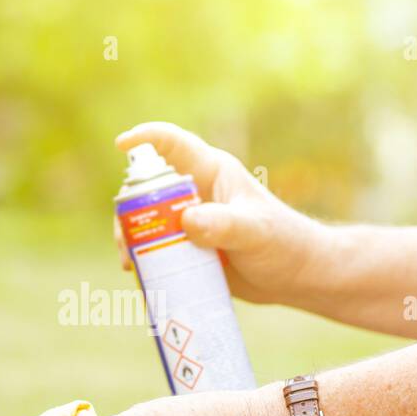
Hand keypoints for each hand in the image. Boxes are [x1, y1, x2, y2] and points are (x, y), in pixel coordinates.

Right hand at [114, 122, 322, 305]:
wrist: (296, 276)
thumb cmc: (284, 243)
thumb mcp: (254, 231)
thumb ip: (223, 224)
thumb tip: (186, 221)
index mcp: (212, 172)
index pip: (173, 144)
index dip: (145, 138)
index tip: (120, 145)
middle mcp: (195, 193)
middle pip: (147, 189)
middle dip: (128, 210)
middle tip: (127, 239)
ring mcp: (190, 222)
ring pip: (146, 222)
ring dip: (132, 239)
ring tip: (131, 264)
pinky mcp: (189, 248)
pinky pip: (157, 249)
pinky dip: (144, 260)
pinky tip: (141, 277)